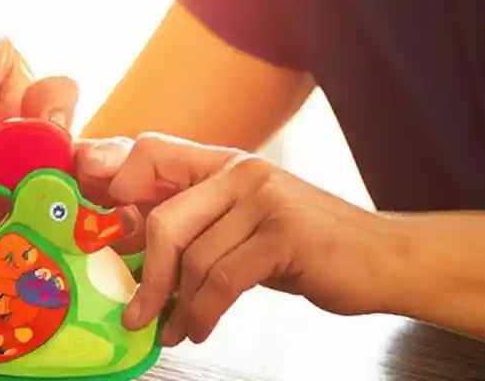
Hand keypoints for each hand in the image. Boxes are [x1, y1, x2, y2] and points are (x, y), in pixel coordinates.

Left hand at [89, 134, 394, 345]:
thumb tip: (134, 249)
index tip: (101, 235)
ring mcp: (265, 198)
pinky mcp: (284, 233)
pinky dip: (204, 312)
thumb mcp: (246, 224)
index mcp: (223, 163)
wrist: (383, 259)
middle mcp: (241, 171)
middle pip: (164, 219)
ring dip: (178, 306)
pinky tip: (201, 328)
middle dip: (147, 277)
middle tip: (137, 314)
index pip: (148, 153)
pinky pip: (223, 279)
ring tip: (177, 330)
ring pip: (194, 257)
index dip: (114, 186)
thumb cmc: (309, 247)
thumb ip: (199, 226)